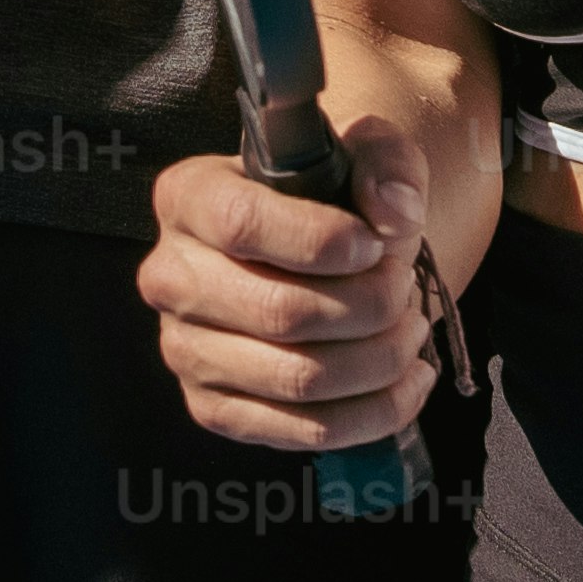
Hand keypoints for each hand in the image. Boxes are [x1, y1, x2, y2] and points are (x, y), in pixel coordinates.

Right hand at [136, 125, 435, 458]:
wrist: (324, 254)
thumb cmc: (339, 198)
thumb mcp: (369, 151)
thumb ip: (387, 165)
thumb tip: (394, 216)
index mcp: (188, 198)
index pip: (240, 223)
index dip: (320, 240)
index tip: (374, 245)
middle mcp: (171, 276)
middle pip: (279, 312)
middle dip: (368, 306)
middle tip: (405, 287)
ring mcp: (187, 350)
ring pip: (298, 379)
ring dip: (379, 359)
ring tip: (411, 328)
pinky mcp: (215, 409)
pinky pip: (305, 430)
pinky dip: (375, 411)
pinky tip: (408, 379)